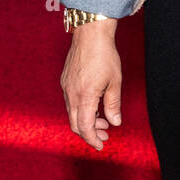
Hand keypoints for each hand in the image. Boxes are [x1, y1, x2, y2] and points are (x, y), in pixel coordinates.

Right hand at [60, 21, 121, 151]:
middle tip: (105, 135)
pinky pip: (71, 103)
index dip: (92, 140)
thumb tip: (115, 122)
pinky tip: (94, 107)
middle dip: (90, 134)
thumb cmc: (105, 55)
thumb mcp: (115, 82)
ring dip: (86, 121)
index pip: (85, 127)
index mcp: (85, 96)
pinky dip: (81, 110)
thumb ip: (113, 105)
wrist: (90, 34)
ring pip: (72, 114)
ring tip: (103, 122)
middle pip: (76, 124)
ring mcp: (66, 87)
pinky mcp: (65, 81)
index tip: (101, 146)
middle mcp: (71, 94)